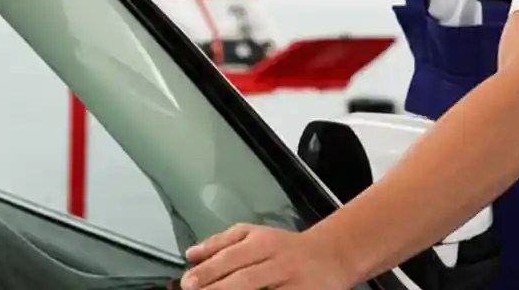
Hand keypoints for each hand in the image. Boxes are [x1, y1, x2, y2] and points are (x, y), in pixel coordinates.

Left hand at [180, 224, 351, 289]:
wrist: (331, 256)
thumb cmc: (286, 247)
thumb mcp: (254, 235)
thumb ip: (222, 243)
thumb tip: (190, 254)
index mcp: (263, 242)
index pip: (231, 257)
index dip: (208, 271)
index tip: (187, 283)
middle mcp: (278, 262)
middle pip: (245, 278)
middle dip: (218, 289)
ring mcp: (293, 283)